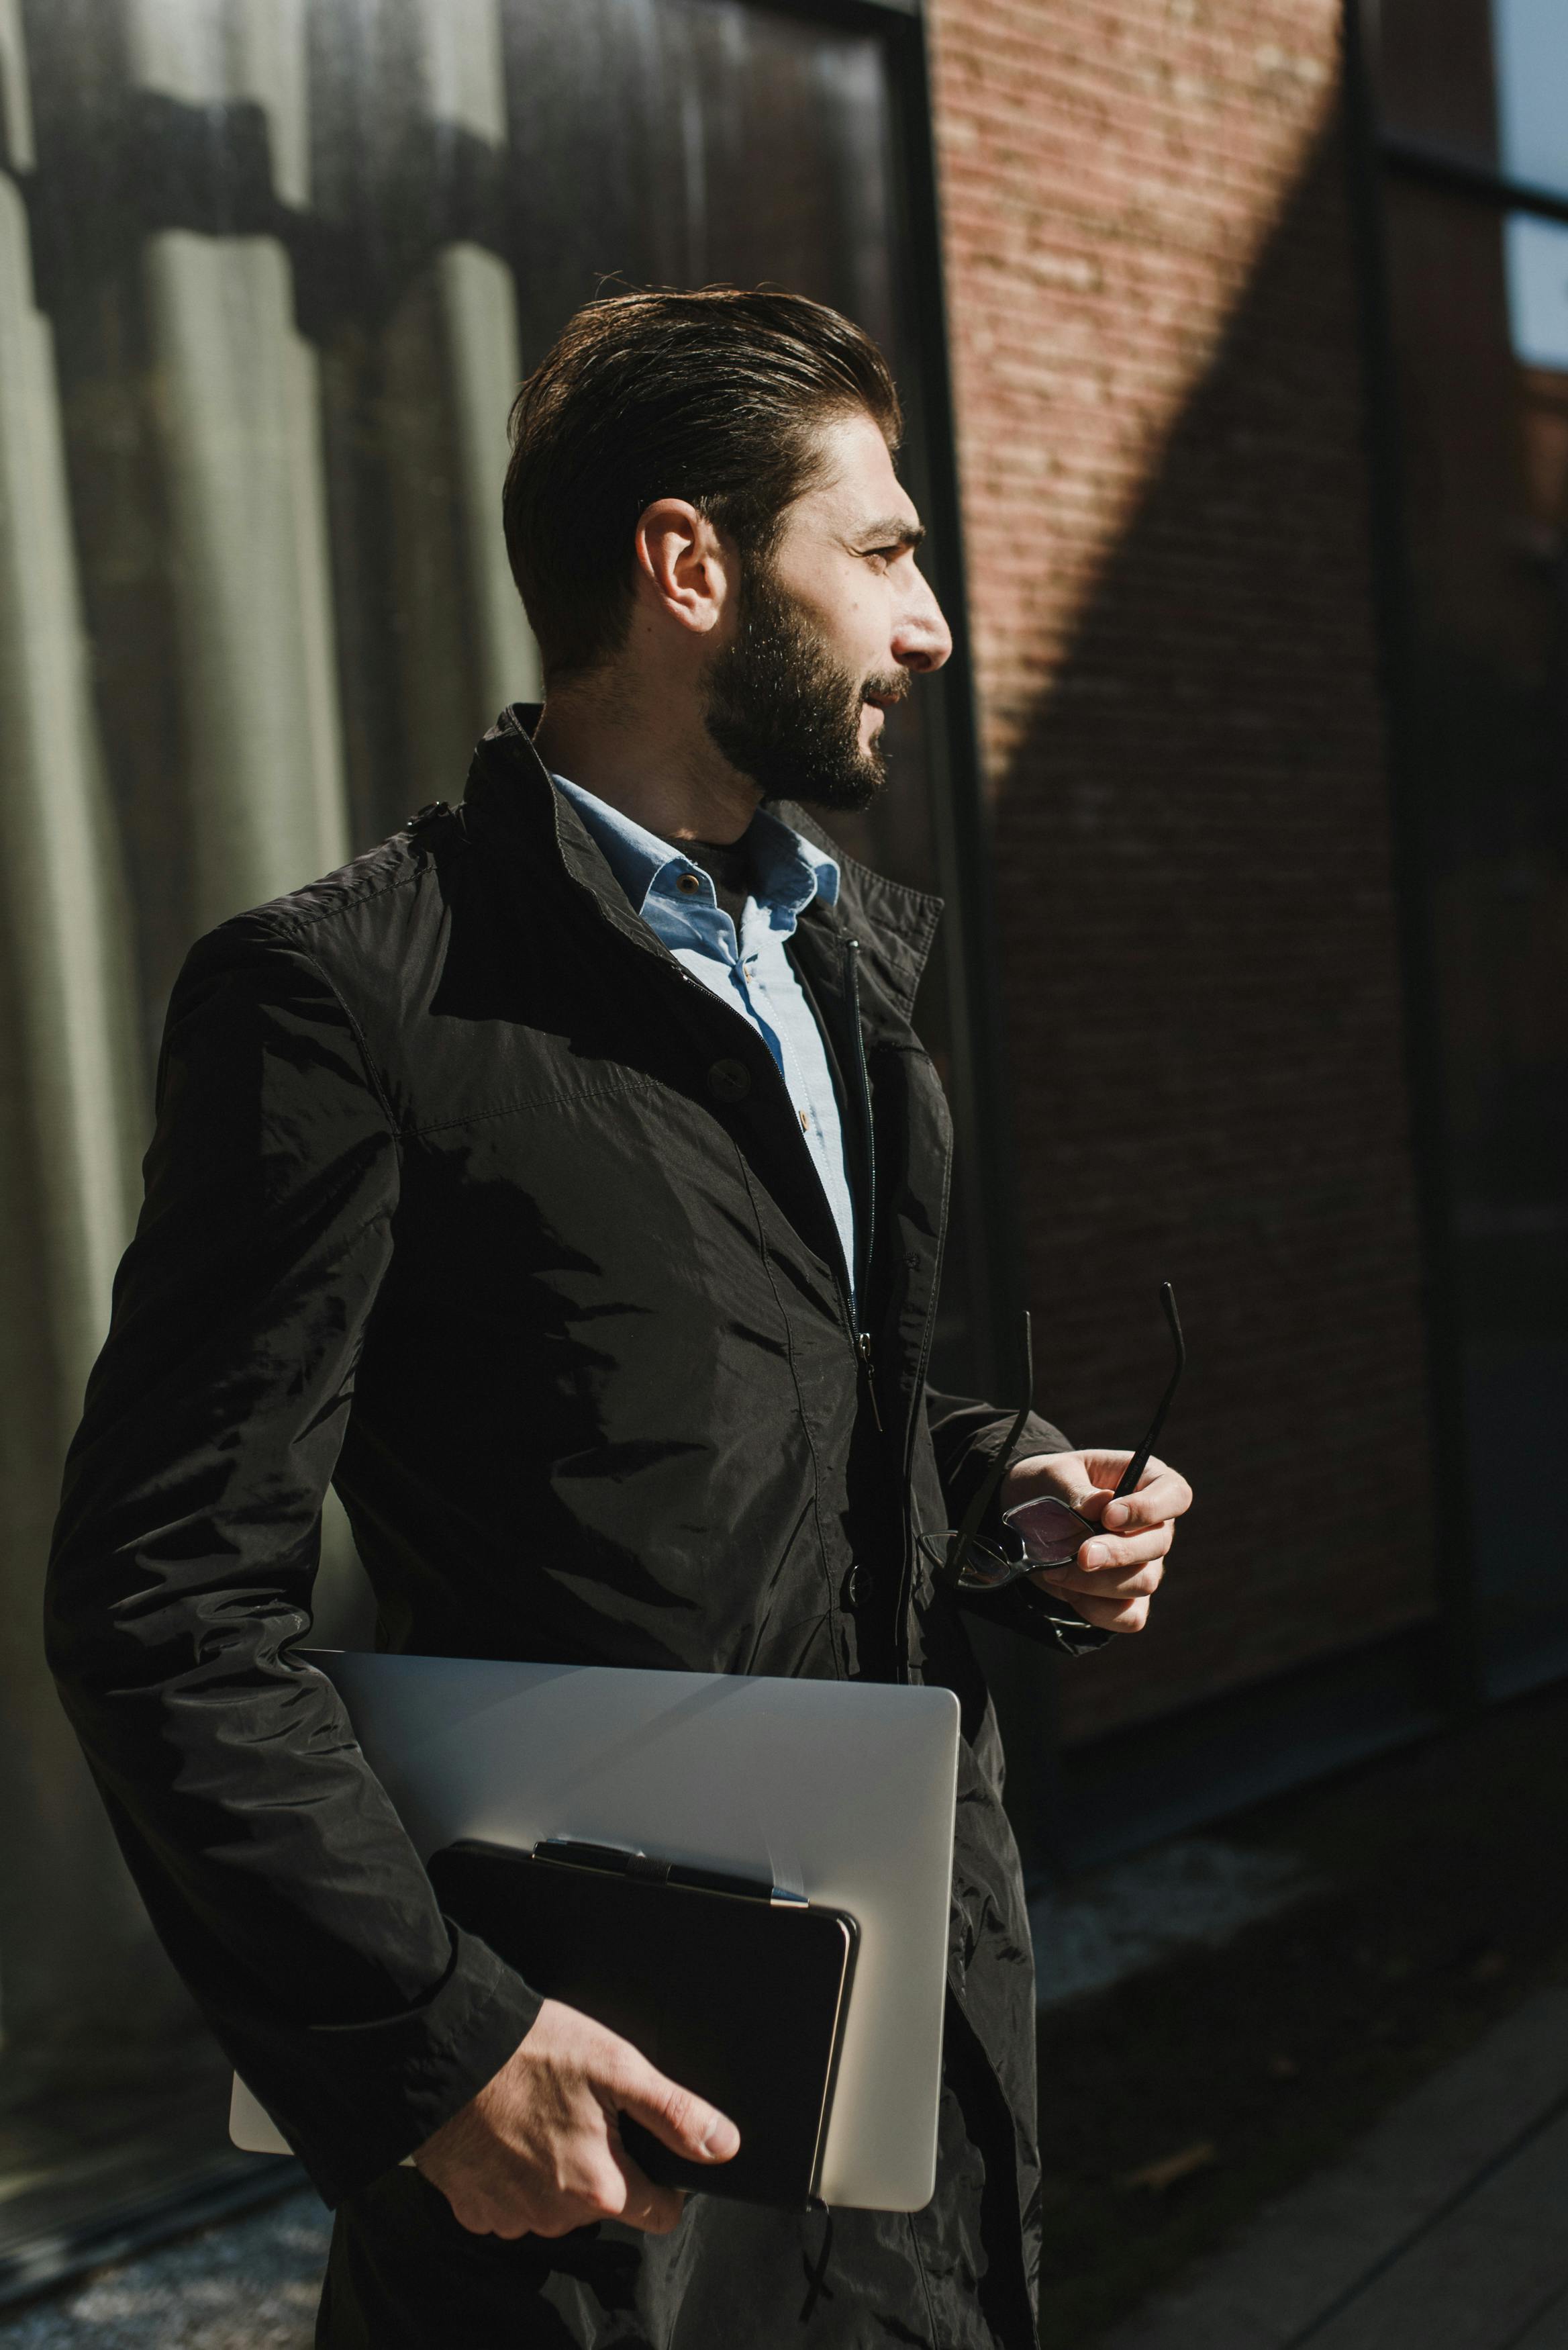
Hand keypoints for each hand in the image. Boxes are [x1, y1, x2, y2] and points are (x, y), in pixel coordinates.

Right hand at [413, 1996, 738, 2238]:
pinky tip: (506, 2135)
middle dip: (603, 2168)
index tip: (645, 2145)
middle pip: (605, 2205)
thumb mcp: (616, 2067)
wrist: (443, 2054)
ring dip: (556, 2173)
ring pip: (556, 2207)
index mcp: (600, 2188)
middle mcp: (557, 2217)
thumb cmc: (529, 2053)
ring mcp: (511, 2218)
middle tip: (582, 2111)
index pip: (660, 2212)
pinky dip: (513, 2178)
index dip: (663, 2180)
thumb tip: (724, 2145)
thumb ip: (674, 2113)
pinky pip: (510, 2204)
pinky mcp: (473, 2211)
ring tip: (540, 2116)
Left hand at [998, 1451, 1191, 1632]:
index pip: (1174, 1495)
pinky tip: (1069, 1592)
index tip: (1108, 1516)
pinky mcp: (1129, 1598)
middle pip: (1159, 1545)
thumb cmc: (1049, 1485)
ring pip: (1144, 1583)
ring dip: (1098, 1582)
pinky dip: (1097, 1610)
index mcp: (1148, 1482)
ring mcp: (1147, 1565)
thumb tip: (1101, 1504)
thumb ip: (1076, 1490)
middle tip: (1080, 1555)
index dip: (1148, 1509)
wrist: (1029, 1520)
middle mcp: (1156, 1526)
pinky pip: (1130, 1616)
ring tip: (1057, 1570)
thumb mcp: (1054, 1474)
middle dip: (1117, 1553)